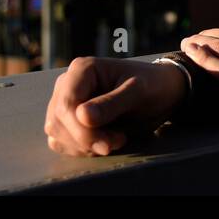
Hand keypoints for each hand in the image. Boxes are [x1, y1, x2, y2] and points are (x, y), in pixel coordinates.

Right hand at [43, 56, 186, 156]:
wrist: (161, 93)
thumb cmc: (152, 86)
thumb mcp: (138, 92)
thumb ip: (112, 103)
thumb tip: (82, 116)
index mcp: (82, 69)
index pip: (66, 105)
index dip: (82, 130)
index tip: (109, 143)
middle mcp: (68, 83)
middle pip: (58, 122)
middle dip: (87, 140)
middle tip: (118, 141)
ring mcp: (64, 102)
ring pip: (56, 134)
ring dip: (84, 146)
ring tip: (115, 139)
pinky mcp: (66, 120)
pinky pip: (60, 141)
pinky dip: (80, 149)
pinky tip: (103, 143)